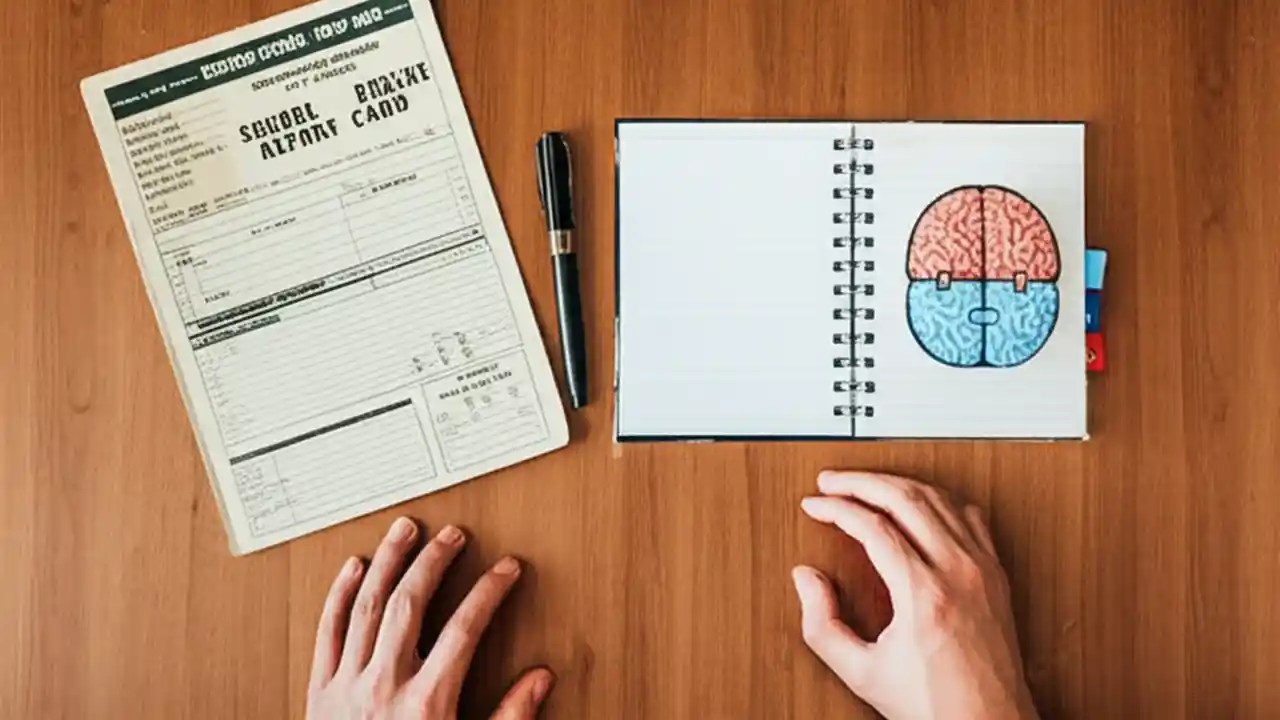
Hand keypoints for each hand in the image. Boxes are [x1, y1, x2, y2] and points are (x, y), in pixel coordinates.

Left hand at [307, 517, 553, 719]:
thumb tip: (538, 680)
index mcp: (426, 705)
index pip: (465, 629)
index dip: (489, 592)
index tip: (506, 569)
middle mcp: (383, 688)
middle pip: (410, 605)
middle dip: (434, 562)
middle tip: (452, 535)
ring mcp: (346, 688)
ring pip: (366, 607)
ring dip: (388, 563)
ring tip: (404, 531)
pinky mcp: (318, 694)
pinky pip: (327, 633)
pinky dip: (337, 596)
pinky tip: (353, 568)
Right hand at [793, 471, 1037, 719]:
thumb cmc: (934, 705)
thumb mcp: (861, 673)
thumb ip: (822, 624)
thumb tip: (806, 579)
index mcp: (923, 594)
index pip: (872, 525)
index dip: (836, 508)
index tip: (815, 505)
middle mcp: (957, 572)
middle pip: (904, 497)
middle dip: (860, 482)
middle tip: (831, 481)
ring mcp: (981, 569)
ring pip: (938, 498)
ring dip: (896, 484)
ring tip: (865, 485)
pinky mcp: (995, 573)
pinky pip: (969, 515)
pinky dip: (938, 499)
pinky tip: (919, 503)